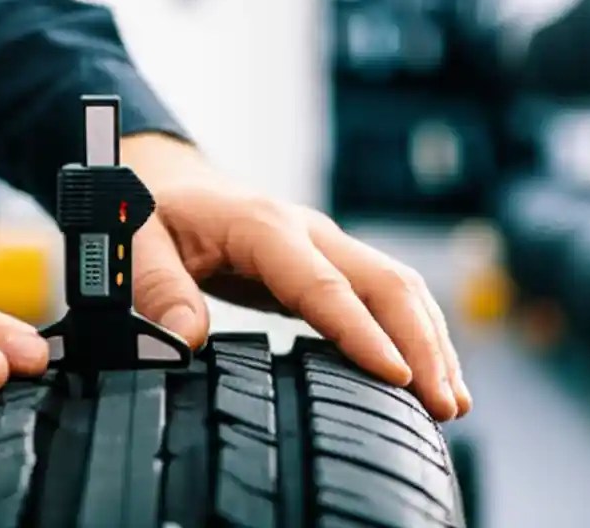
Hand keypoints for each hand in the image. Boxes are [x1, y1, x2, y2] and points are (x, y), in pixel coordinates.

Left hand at [122, 134, 471, 420]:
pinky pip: (385, 295)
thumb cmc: (155, 215)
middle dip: (421, 344)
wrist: (173, 184)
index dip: (362, 332)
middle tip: (444, 406)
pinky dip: (414, 333)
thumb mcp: (138, 243)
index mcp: (264, 227)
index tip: (397, 377)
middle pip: (384, 282)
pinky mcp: (331, 264)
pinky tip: (428, 374)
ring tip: (451, 402)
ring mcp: (327, 245)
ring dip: (430, 341)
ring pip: (397, 287)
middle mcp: (309, 231)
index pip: (325, 285)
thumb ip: (158, 287)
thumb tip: (185, 340)